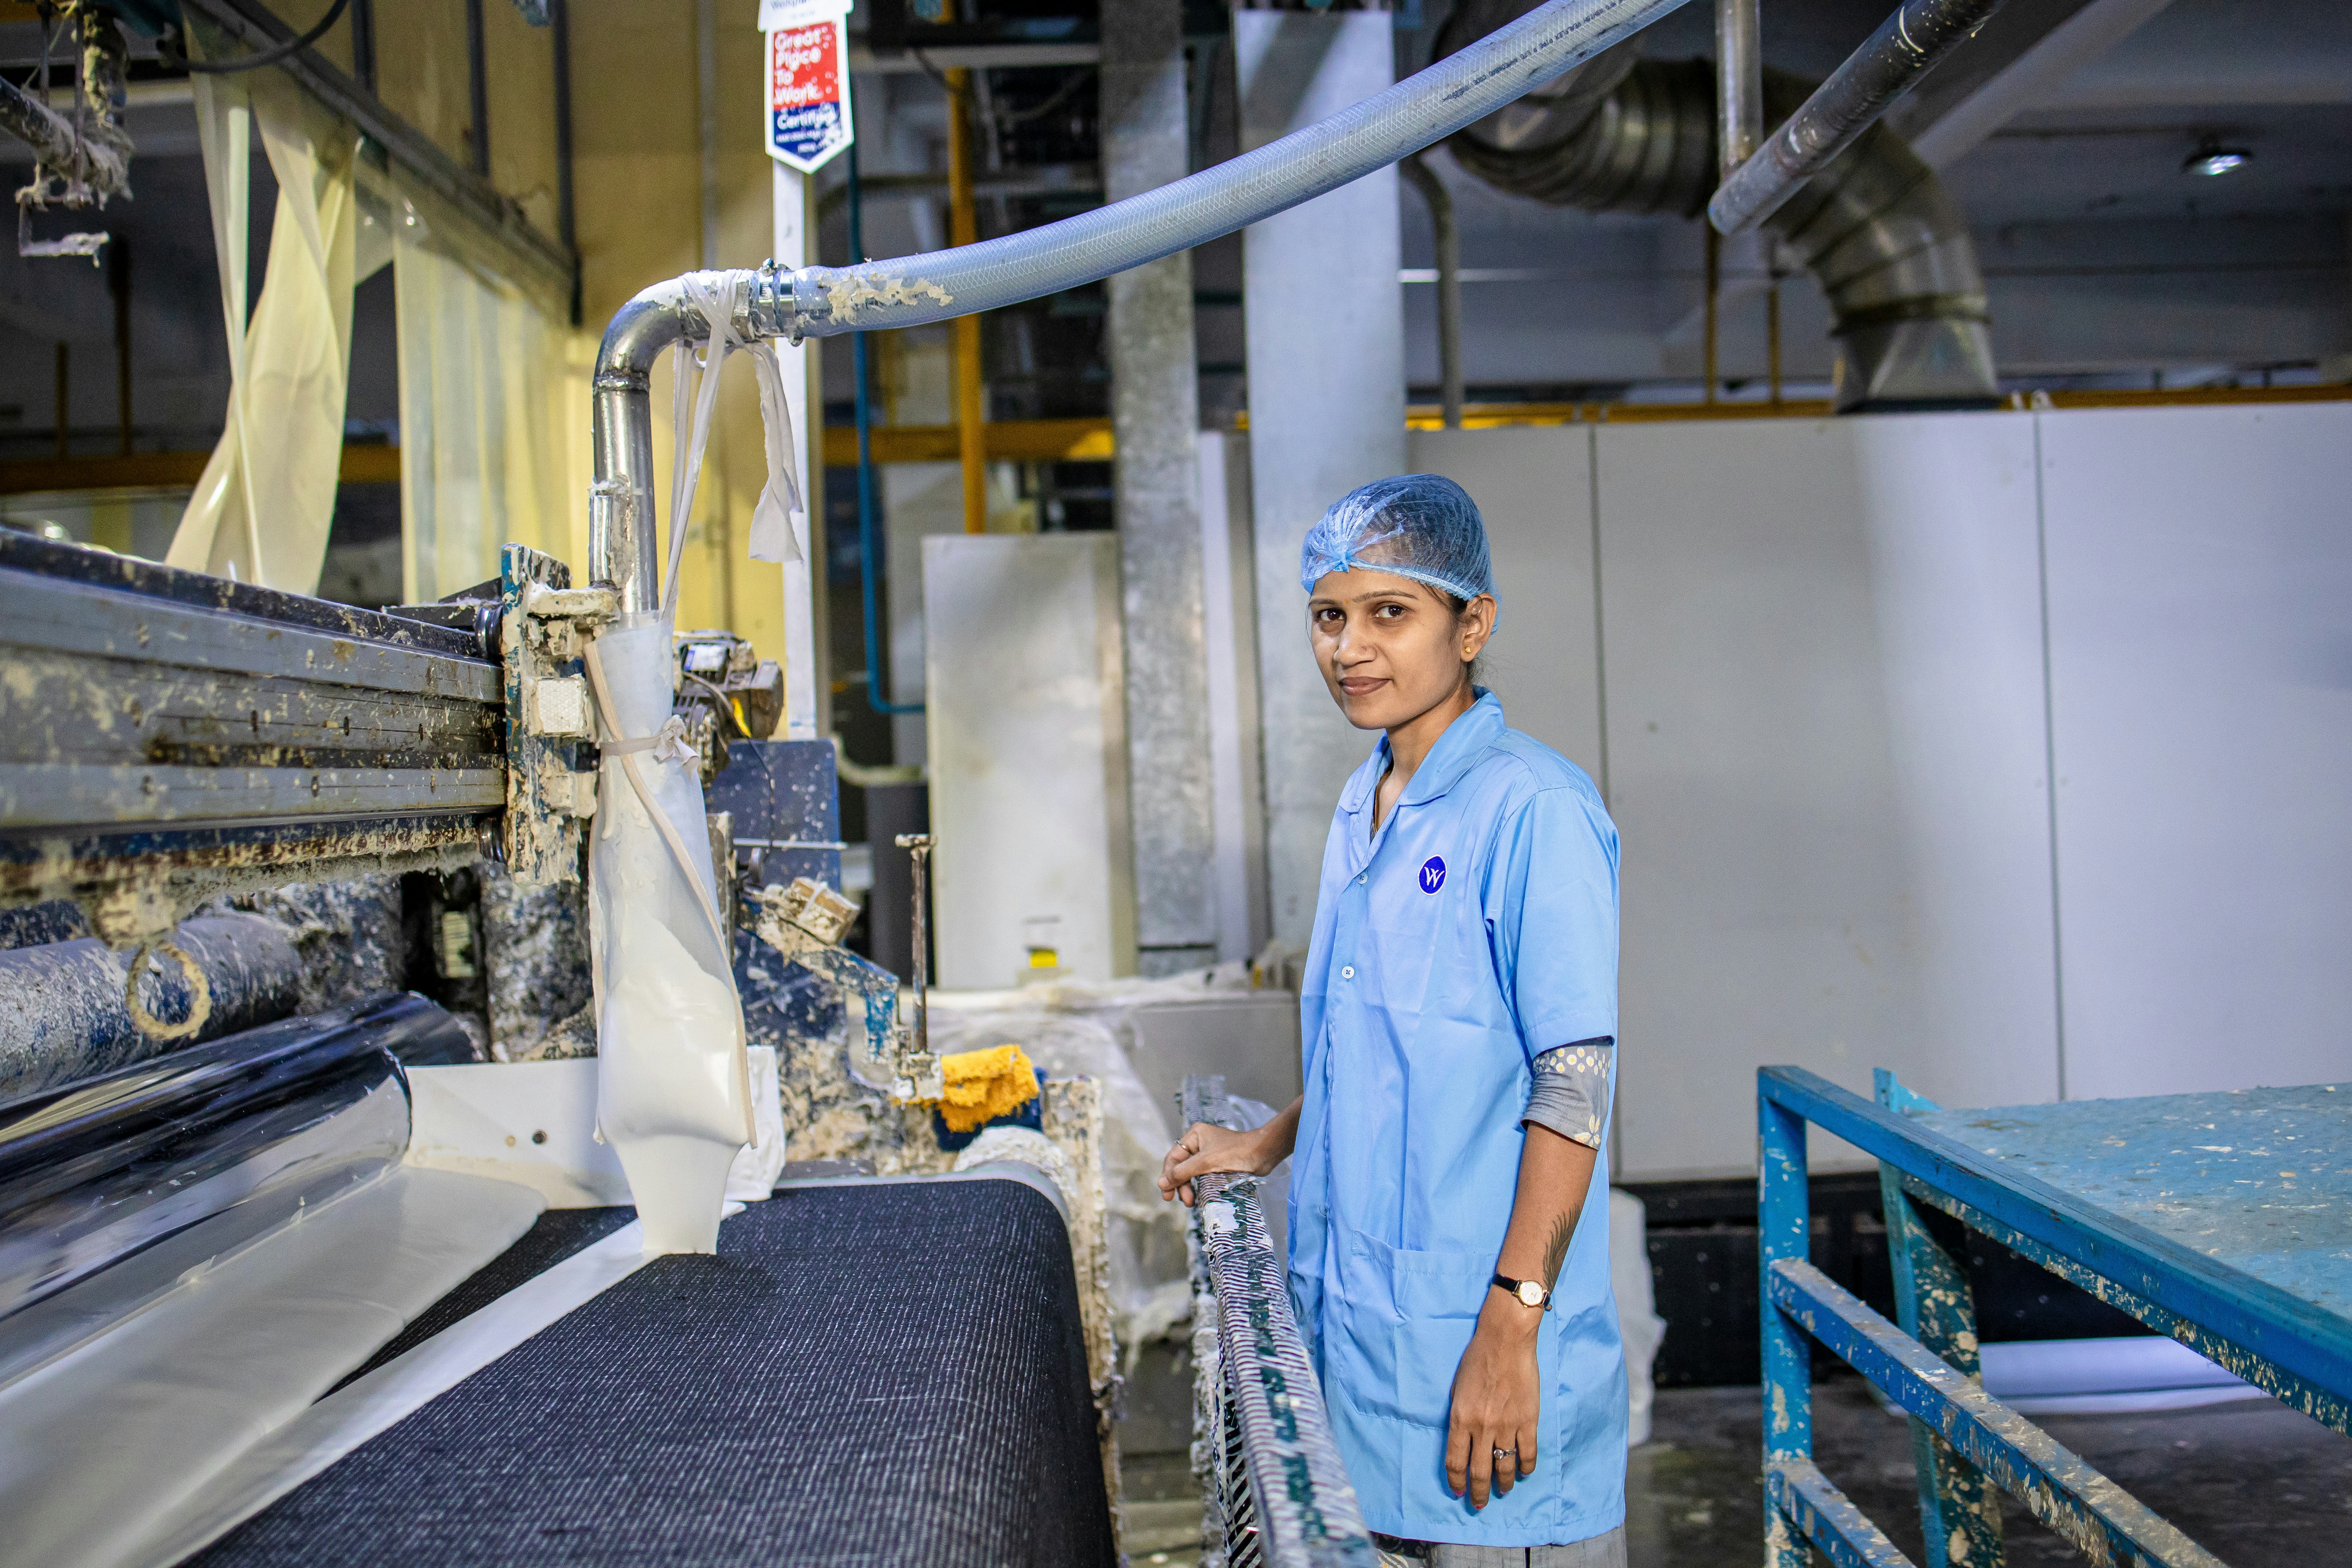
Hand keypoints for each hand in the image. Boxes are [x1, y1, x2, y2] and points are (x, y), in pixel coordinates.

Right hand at [1157, 1120, 1274, 1206]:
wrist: (1263, 1154)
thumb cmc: (1234, 1153)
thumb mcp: (1205, 1162)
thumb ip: (1182, 1173)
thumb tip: (1161, 1183)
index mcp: (1194, 1136)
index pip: (1174, 1157)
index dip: (1168, 1176)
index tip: (1166, 1193)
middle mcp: (1200, 1144)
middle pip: (1182, 1167)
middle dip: (1181, 1185)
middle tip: (1184, 1201)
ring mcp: (1209, 1155)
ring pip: (1192, 1174)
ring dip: (1190, 1188)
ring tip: (1191, 1202)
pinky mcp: (1218, 1165)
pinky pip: (1203, 1178)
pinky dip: (1199, 1188)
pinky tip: (1198, 1198)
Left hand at [1445, 1292, 1541, 1508]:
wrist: (1506, 1341)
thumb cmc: (1477, 1360)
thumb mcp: (1456, 1389)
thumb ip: (1459, 1416)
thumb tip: (1462, 1439)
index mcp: (1460, 1418)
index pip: (1455, 1461)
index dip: (1456, 1481)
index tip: (1458, 1491)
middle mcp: (1482, 1427)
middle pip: (1479, 1472)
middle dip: (1478, 1493)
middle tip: (1479, 1504)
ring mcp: (1507, 1426)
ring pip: (1505, 1467)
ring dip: (1503, 1484)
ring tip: (1502, 1490)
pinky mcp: (1528, 1421)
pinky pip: (1527, 1453)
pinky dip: (1526, 1468)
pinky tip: (1523, 1473)